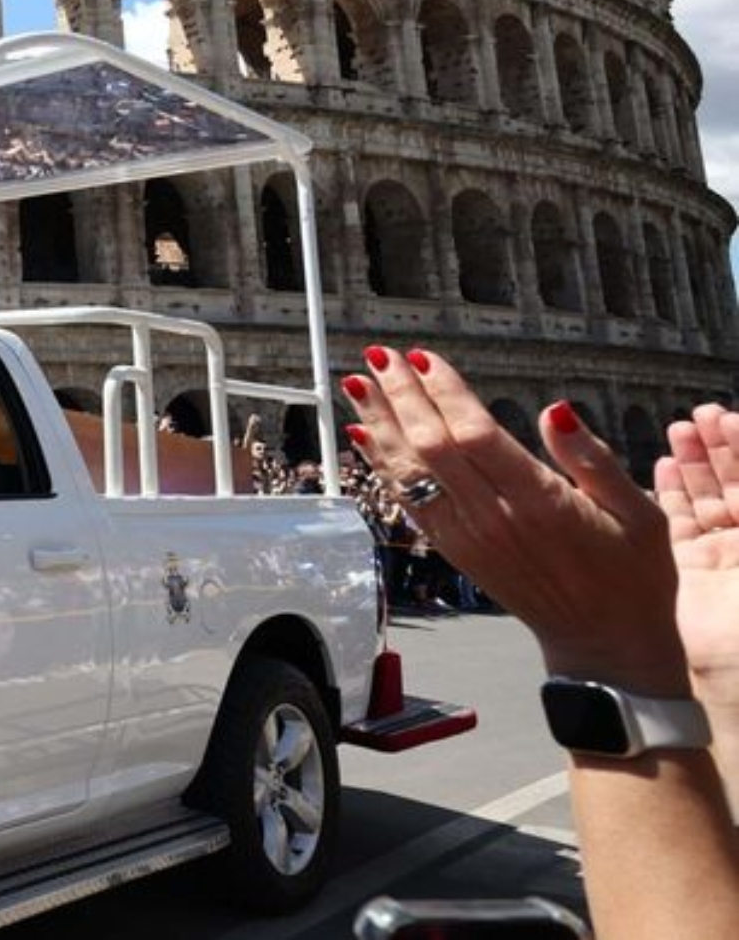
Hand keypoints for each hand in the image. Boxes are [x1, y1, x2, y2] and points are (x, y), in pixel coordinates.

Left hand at [342, 346, 686, 694]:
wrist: (604, 640)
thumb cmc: (630, 573)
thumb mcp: (638, 512)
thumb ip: (592, 459)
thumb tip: (555, 410)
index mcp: (540, 502)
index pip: (475, 436)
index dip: (443, 394)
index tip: (422, 359)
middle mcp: (493, 519)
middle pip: (431, 447)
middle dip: (400, 397)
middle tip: (379, 356)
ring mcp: (467, 537)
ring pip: (409, 473)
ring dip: (380, 425)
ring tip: (357, 384)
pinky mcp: (454, 551)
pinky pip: (408, 501)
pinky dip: (382, 465)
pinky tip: (365, 435)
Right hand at [651, 405, 738, 706]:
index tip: (730, 416)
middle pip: (737, 483)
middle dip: (720, 448)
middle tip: (702, 416)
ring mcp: (724, 558)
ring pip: (707, 498)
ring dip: (695, 463)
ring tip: (680, 430)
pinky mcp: (691, 572)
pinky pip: (679, 524)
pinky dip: (672, 493)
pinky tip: (665, 466)